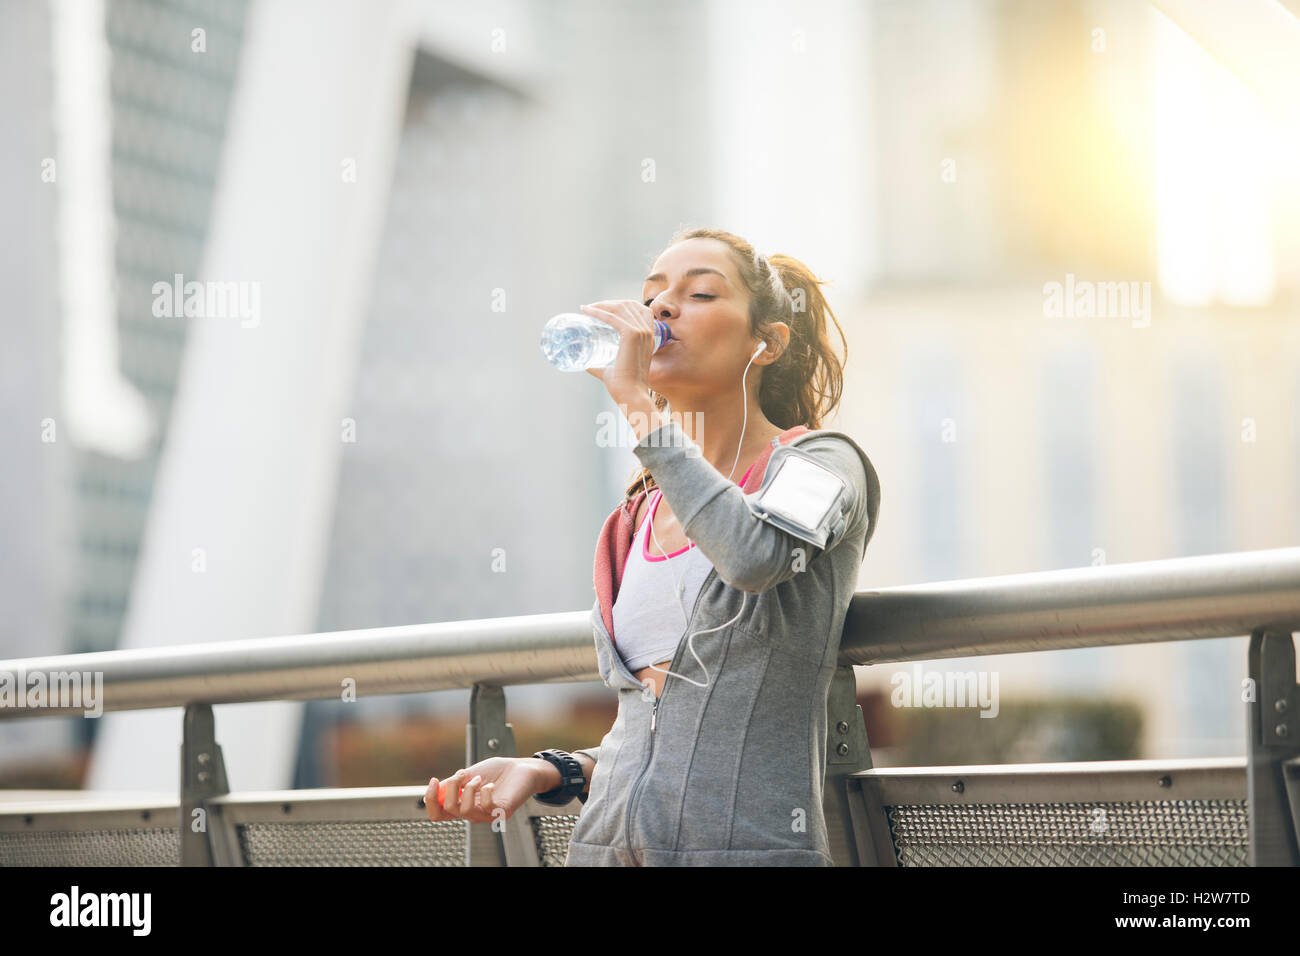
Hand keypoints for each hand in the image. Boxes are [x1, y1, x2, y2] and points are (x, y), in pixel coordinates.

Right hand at [423, 757, 549, 824]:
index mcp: (461, 804)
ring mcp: (486, 815)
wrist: (521, 768)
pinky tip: (492, 785)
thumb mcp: (470, 774)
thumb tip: (435, 790)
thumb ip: (453, 783)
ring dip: (469, 788)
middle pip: (447, 810)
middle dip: (451, 786)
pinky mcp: (502, 813)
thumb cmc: (497, 771)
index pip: (437, 814)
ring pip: (464, 810)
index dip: (429, 800)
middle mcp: (472, 813)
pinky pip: (486, 808)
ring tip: (479, 779)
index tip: (433, 780)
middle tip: (463, 773)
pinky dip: (486, 792)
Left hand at [580, 300, 660, 402]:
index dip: (620, 305)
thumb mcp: (612, 369)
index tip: (602, 308)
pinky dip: (598, 312)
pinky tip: (587, 311)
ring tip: (588, 308)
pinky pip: (613, 317)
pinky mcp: (632, 335)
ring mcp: (641, 332)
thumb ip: (601, 365)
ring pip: (620, 308)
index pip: (638, 309)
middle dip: (609, 303)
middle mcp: (647, 331)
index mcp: (648, 337)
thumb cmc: (623, 386)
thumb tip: (586, 364)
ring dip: (602, 305)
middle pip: (628, 305)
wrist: (630, 395)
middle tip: (591, 308)